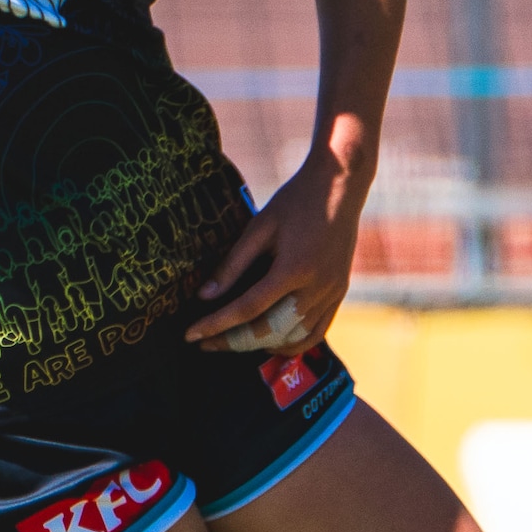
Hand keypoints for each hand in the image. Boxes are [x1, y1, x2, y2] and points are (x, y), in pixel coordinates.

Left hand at [187, 156, 359, 354]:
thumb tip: (203, 296)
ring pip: (294, 338)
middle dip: (234, 343)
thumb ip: (232, 265)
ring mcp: (332, 293)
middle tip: (206, 345)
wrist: (341, 185)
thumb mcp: (259, 227)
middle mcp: (316, 287)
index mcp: (293, 269)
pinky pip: (316, 332)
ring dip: (262, 347)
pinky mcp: (340, 293)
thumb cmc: (296, 201)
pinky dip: (292, 343)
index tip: (191, 336)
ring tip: (234, 342)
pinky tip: (271, 341)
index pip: (247, 309)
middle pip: (270, 331)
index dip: (215, 325)